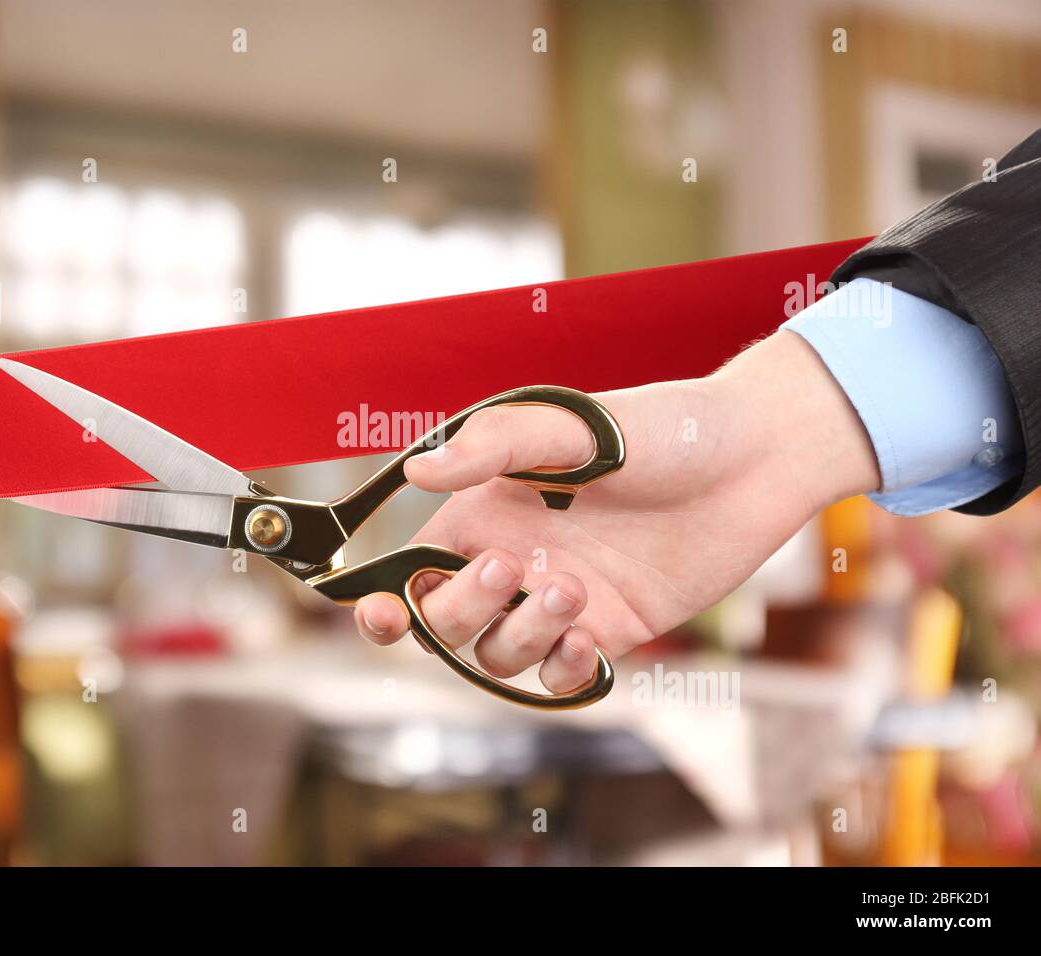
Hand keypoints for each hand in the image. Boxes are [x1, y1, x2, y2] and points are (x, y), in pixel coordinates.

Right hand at [352, 331, 880, 691]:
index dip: (385, 603)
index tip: (379, 614)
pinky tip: (590, 642)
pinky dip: (564, 671)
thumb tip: (416, 473)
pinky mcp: (611, 629)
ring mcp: (559, 600)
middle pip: (447, 624)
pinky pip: (562, 676)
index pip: (413, 571)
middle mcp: (513, 561)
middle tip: (513, 565)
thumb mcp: (571, 425)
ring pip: (500, 656)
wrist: (752, 458)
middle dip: (464, 608)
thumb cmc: (658, 427)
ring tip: (575, 590)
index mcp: (485, 512)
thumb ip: (494, 448)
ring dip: (523, 634)